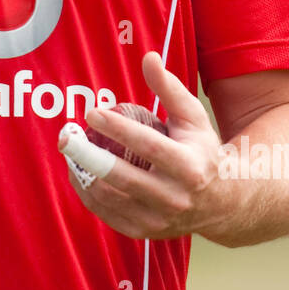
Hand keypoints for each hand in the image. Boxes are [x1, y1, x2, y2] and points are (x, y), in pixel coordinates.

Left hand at [66, 51, 226, 240]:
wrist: (222, 203)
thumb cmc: (202, 151)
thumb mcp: (193, 117)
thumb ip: (169, 88)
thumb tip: (148, 56)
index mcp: (189, 167)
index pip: (147, 146)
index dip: (117, 128)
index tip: (91, 112)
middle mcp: (174, 198)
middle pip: (122, 177)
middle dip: (89, 155)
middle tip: (66, 137)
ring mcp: (158, 220)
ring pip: (108, 198)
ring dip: (83, 174)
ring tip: (71, 151)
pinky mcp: (144, 233)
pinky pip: (106, 214)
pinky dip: (87, 193)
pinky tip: (78, 173)